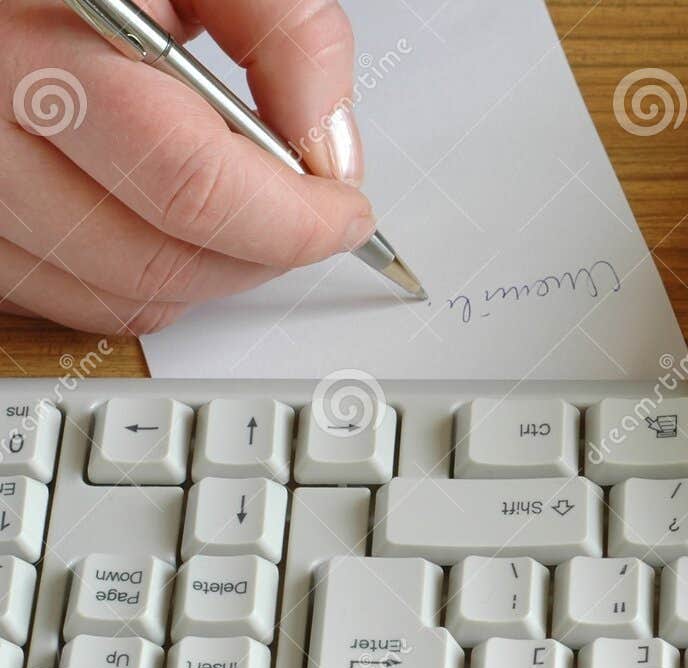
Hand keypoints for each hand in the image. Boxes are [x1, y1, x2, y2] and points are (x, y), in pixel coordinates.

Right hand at [0, 0, 372, 334]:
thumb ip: (284, 32)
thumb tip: (330, 148)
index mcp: (35, 51)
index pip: (189, 183)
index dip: (291, 220)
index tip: (341, 212)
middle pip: (158, 261)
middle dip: (261, 252)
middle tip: (303, 213)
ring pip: (123, 299)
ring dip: (209, 270)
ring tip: (231, 198)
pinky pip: (77, 303)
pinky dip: (144, 278)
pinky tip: (161, 213)